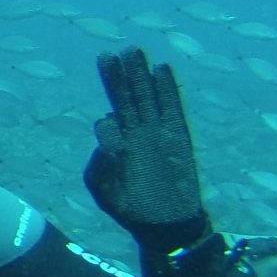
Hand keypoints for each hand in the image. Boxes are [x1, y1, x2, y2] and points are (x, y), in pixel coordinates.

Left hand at [83, 47, 206, 252]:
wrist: (163, 225)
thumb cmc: (130, 209)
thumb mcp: (103, 191)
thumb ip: (98, 166)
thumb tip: (107, 136)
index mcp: (115, 145)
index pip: (108, 122)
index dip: (107, 123)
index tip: (111, 127)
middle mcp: (135, 134)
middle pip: (125, 98)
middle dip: (117, 76)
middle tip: (110, 53)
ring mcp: (156, 133)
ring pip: (147, 97)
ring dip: (140, 74)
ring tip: (132, 50)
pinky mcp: (178, 137)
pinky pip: (172, 108)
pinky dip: (166, 89)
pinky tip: (161, 69)